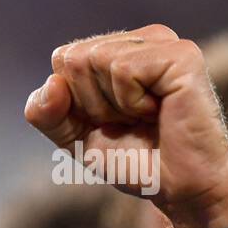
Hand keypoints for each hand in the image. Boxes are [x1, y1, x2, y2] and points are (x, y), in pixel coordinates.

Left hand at [24, 25, 227, 227]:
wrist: (178, 187)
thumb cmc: (134, 160)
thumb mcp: (74, 137)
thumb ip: (46, 113)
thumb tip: (52, 83)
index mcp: (119, 50)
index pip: (62, 59)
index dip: (73, 101)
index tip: (107, 120)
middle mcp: (142, 40)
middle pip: (74, 58)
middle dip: (90, 103)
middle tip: (128, 122)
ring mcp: (164, 43)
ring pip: (96, 59)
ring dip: (111, 105)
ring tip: (143, 118)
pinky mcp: (181, 55)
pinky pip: (123, 69)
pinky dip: (130, 102)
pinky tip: (157, 112)